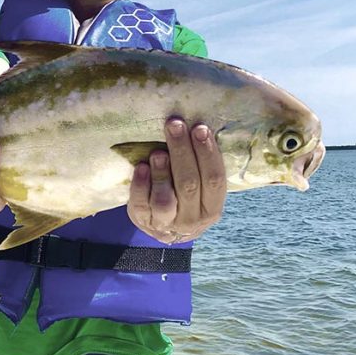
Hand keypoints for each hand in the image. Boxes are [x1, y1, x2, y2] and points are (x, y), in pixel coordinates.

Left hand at [127, 118, 225, 243]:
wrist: (166, 229)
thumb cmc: (187, 197)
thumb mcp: (201, 188)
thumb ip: (202, 166)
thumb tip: (198, 127)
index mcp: (212, 208)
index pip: (214, 179)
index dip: (208, 153)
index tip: (200, 127)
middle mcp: (192, 219)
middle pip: (189, 184)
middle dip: (182, 151)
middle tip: (176, 125)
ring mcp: (166, 222)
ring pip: (164, 200)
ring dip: (161, 172)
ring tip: (158, 152)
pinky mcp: (143, 221)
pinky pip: (141, 204)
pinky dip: (140, 185)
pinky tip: (141, 167)